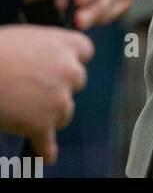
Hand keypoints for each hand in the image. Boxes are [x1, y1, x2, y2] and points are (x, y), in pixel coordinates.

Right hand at [0, 25, 93, 162]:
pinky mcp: (41, 125)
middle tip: (41, 90)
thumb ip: (45, 48)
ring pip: (65, 113)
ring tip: (29, 114)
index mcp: (64, 44)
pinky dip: (46, 151)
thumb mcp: (27, 37)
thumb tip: (44, 59)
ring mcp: (57, 100)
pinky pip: (48, 144)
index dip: (73, 59)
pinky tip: (47, 155)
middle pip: (78, 82)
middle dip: (63, 86)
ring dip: (52, 115)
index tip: (63, 65)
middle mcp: (68, 71)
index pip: (85, 51)